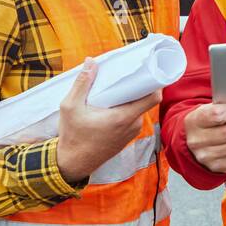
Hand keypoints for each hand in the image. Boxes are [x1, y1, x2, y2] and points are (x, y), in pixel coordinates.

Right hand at [56, 57, 161, 183]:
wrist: (72, 164)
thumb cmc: (72, 136)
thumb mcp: (70, 107)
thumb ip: (81, 83)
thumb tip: (91, 61)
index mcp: (124, 118)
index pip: (153, 98)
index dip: (155, 82)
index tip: (148, 70)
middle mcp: (132, 126)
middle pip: (145, 100)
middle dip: (138, 86)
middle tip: (126, 74)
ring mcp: (131, 133)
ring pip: (138, 109)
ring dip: (130, 98)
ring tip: (117, 88)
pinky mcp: (126, 137)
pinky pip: (132, 118)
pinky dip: (126, 109)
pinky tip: (113, 103)